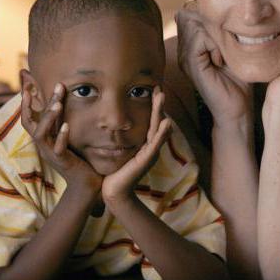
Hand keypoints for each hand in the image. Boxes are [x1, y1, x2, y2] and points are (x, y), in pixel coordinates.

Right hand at [21, 83, 101, 191]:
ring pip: (41, 134)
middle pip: (32, 123)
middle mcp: (43, 145)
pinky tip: (67, 126)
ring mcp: (50, 154)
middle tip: (54, 87)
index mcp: (43, 139)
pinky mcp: (62, 162)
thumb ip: (61, 122)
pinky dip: (61, 137)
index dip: (26, 104)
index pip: (29, 119)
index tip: (28, 87)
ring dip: (48, 118)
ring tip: (58, 104)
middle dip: (39, 104)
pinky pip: (58, 148)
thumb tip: (60, 102)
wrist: (85, 183)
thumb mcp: (66, 137)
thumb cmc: (77, 158)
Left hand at [101, 86, 171, 205]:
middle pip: (157, 121)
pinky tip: (166, 123)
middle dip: (158, 105)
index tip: (152, 89)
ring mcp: (151, 153)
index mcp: (145, 143)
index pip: (151, 120)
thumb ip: (120, 138)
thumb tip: (113, 125)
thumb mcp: (119, 151)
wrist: (114, 191)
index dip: (153, 106)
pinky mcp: (148, 160)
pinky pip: (156, 144)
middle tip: (159, 88)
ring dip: (160, 113)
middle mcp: (151, 146)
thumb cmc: (116, 171)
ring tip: (162, 98)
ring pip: (158, 129)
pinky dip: (162, 133)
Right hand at [175, 9, 250, 124]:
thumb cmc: (239, 81)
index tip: (227, 36)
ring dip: (215, 34)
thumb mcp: (233, 49)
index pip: (192, 13)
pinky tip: (221, 60)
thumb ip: (224, 31)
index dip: (210, 17)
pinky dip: (215, 44)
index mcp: (192, 45)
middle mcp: (184, 49)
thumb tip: (227, 9)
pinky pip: (199, 38)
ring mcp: (184, 57)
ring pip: (196, 24)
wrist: (237, 109)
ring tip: (224, 54)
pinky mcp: (190, 64)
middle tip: (227, 44)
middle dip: (212, 23)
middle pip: (192, 16)